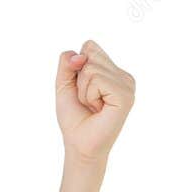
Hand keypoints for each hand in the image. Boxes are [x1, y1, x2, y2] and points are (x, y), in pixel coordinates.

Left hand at [56, 41, 133, 165]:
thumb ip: (66, 64)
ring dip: (83, 90)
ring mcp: (127, 84)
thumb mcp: (64, 85)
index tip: (81, 89)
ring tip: (93, 105)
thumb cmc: (74, 118)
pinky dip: (89, 95)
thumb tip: (79, 54)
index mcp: (112, 71)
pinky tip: (98, 108)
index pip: (89, 47)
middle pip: (90, 55)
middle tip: (87, 100)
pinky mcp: (126, 94)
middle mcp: (123, 75)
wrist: (79, 144)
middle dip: (78, 80)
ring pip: (92, 68)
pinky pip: (98, 80)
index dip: (76, 67)